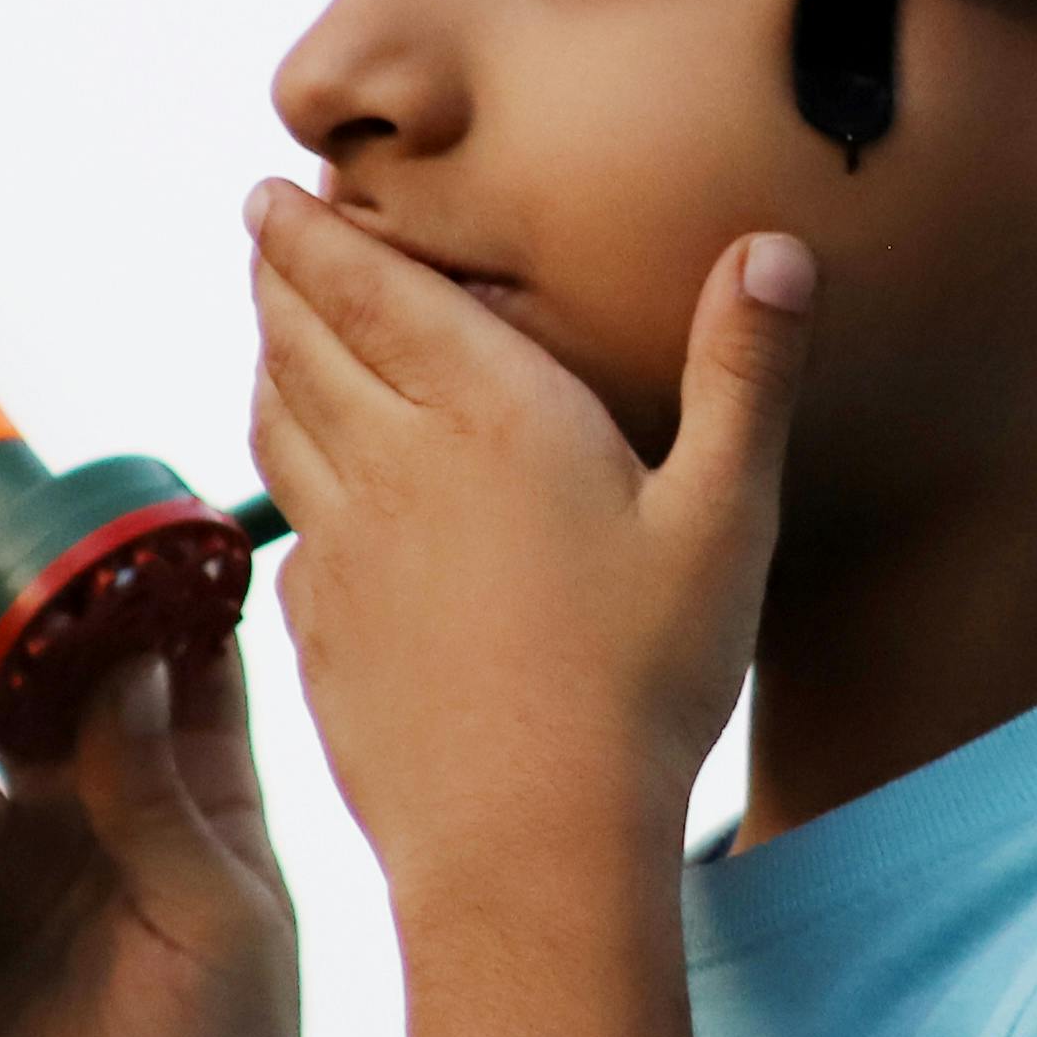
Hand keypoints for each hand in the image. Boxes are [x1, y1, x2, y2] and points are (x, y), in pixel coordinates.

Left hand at [246, 185, 814, 885]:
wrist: (529, 846)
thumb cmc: (642, 684)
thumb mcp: (721, 521)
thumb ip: (742, 376)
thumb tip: (774, 251)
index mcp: (487, 413)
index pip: (367, 289)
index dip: (312, 233)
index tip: (273, 189)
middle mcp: (392, 464)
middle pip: (302, 342)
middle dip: (278, 278)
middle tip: (262, 237)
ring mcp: (343, 551)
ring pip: (277, 424)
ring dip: (267, 362)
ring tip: (272, 333)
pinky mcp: (322, 631)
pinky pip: (287, 528)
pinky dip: (279, 476)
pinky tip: (304, 488)